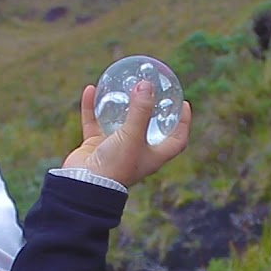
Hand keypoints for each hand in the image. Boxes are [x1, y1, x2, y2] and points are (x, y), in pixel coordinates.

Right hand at [62, 81, 190, 187]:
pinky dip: (92, 107)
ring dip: (120, 105)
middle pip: (148, 128)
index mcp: (153, 156)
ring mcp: (115, 149)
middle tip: (151, 89)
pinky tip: (91, 90)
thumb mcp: (133, 136)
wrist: (85, 185)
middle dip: (150, 109)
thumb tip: (146, 85)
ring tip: (122, 85)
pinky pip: (94, 122)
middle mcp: (136, 152)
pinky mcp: (95, 146)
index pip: (176, 140)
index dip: (183, 123)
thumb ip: (141, 110)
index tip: (184, 104)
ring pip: (119, 123)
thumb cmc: (116, 165)